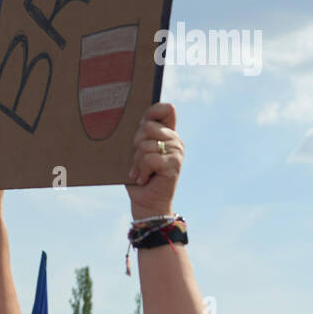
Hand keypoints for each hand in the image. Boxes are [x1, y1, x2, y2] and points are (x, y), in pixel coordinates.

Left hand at [126, 102, 182, 219]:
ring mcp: (177, 151)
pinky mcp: (174, 164)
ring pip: (145, 145)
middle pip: (147, 127)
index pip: (165, 109)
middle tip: (138, 161)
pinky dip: (141, 171)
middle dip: (135, 145)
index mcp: (166, 133)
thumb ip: (139, 135)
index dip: (153, 110)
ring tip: (141, 173)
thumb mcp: (135, 153)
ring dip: (137, 162)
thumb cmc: (138, 177)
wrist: (145, 203)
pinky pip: (148, 158)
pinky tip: (144, 179)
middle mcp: (175, 140)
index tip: (142, 122)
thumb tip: (135, 120)